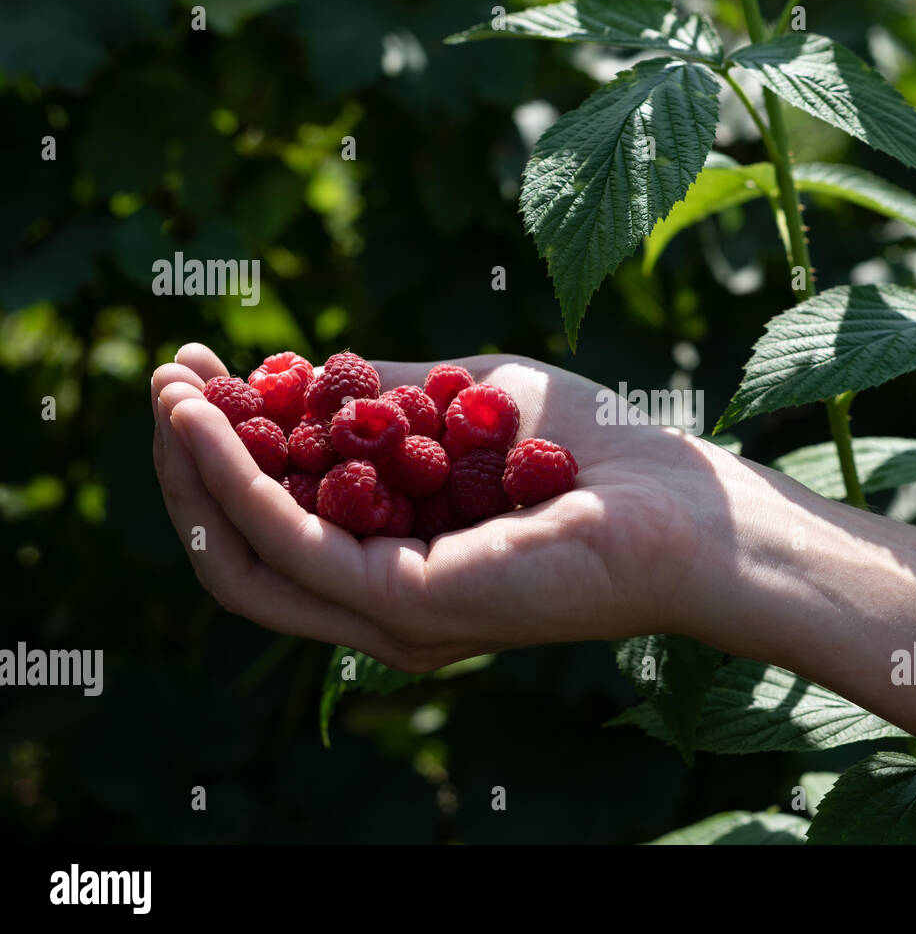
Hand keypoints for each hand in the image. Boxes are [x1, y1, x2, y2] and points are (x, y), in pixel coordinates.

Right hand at [151, 343, 743, 671]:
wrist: (679, 501)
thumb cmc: (597, 451)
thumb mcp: (468, 402)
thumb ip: (388, 401)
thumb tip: (306, 377)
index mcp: (400, 557)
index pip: (282, 516)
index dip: (227, 447)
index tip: (197, 372)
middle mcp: (383, 600)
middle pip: (245, 545)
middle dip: (190, 462)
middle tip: (167, 380)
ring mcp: (389, 614)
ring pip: (246, 554)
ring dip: (192, 469)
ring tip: (170, 392)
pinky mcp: (404, 606)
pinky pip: (290, 541)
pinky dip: (235, 480)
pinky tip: (208, 419)